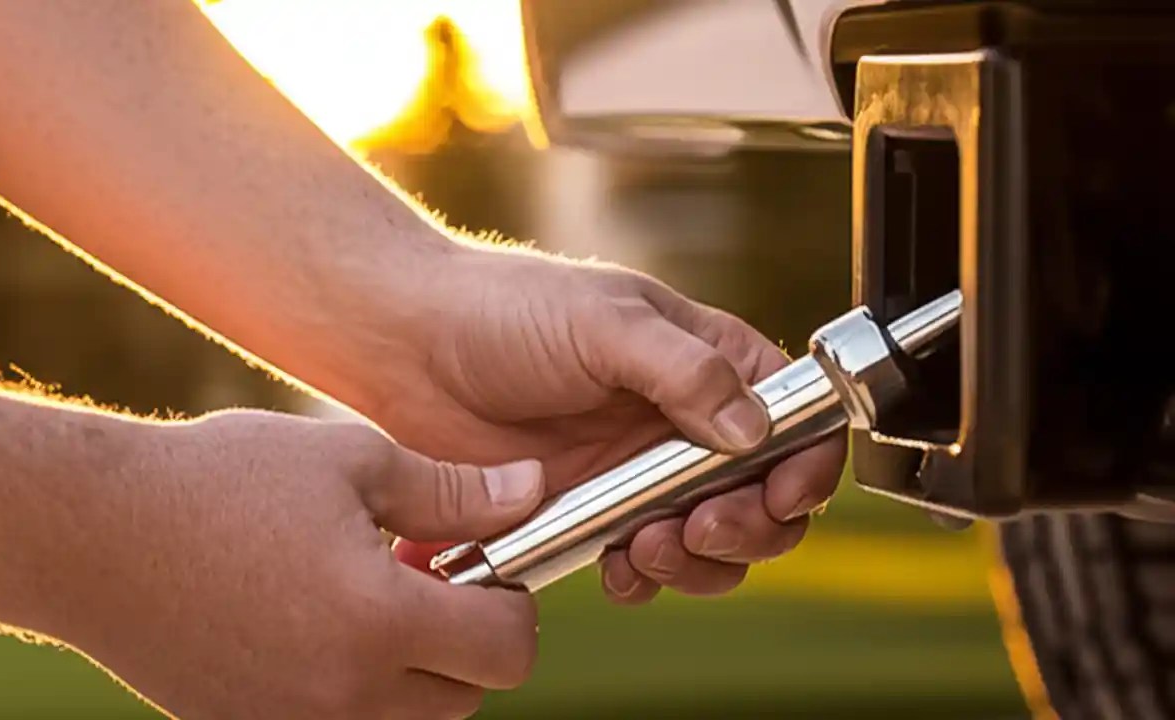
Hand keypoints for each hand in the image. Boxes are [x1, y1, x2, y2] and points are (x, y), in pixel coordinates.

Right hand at [41, 410, 544, 719]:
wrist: (88, 533)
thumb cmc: (220, 482)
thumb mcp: (350, 462)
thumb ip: (453, 491)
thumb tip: (533, 492)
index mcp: (377, 623)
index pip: (506, 653)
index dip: (513, 607)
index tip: (485, 568)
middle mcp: (341, 696)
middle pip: (464, 700)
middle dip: (467, 643)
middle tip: (425, 581)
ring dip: (415, 674)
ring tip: (369, 601)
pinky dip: (354, 691)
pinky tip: (316, 626)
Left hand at [373, 246, 845, 602]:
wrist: (409, 347)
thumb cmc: (503, 309)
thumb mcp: (604, 321)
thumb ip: (685, 372)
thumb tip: (752, 429)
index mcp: (704, 362)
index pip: (793, 416)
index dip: (804, 461)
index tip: (782, 492)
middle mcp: (681, 422)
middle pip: (763, 495)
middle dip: (750, 524)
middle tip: (705, 524)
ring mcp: (637, 474)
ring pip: (710, 542)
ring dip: (700, 561)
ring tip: (654, 547)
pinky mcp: (590, 513)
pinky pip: (642, 563)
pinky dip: (643, 577)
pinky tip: (618, 566)